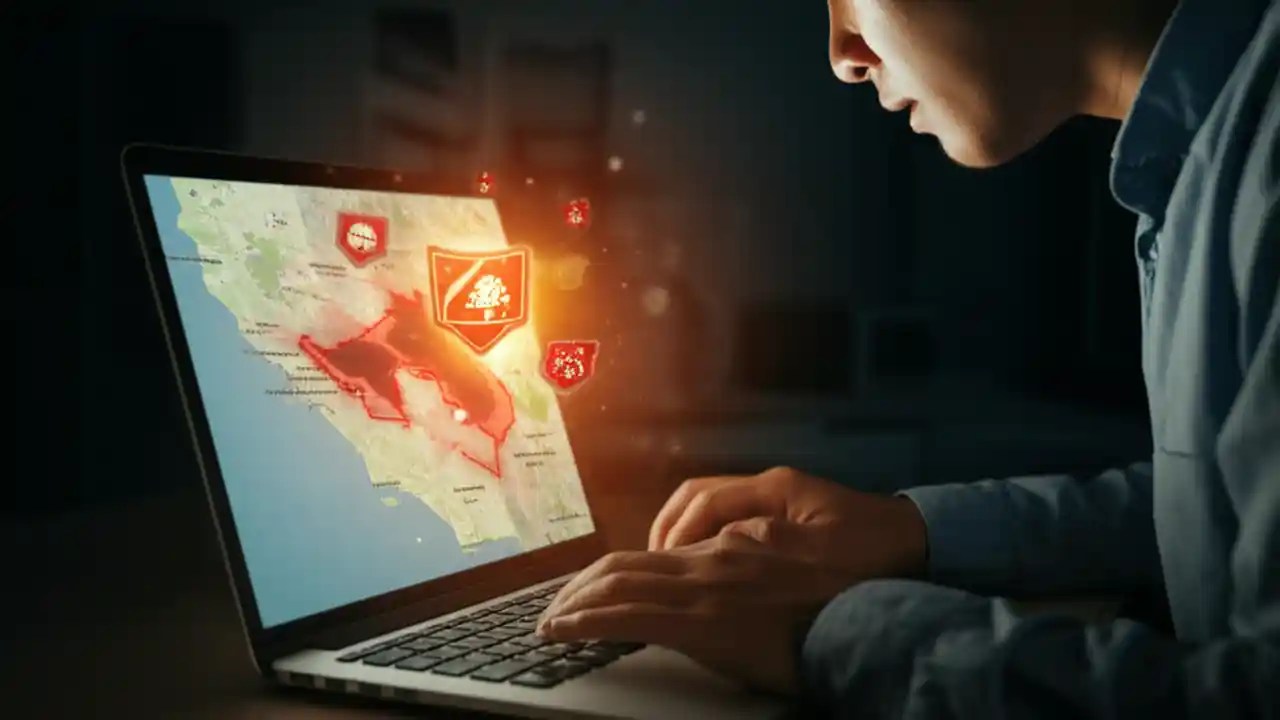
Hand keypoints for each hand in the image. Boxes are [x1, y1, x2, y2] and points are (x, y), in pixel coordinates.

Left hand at [537, 529, 850, 694]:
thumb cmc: (843, 569)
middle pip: (620, 567)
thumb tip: (701, 569)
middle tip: (552, 614)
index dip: (603, 575)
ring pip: (618, 585)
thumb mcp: (787, 540)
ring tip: (551, 625)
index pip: (643, 557)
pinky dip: (592, 620)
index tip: (578, 596)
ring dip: (575, 605)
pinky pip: (634, 616)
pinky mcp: (709, 623)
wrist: (877, 597)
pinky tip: (570, 631)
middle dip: (577, 591)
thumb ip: (739, 548)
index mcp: (723, 547)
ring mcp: (705, 590)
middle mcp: (706, 562)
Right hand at [649, 466, 927, 581]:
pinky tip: (701, 562)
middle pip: (697, 496)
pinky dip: (702, 535)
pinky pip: (726, 516)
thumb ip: (767, 544)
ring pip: (707, 504)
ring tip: (668, 565)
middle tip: (652, 565)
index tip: (664, 564)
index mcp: (775, 488)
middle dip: (667, 529)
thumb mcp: (821, 550)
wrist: (918, 541)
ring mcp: (774, 498)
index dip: (676, 533)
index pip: (705, 500)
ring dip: (682, 532)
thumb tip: (717, 548)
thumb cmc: (874, 549)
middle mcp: (768, 486)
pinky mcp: (780, 514)